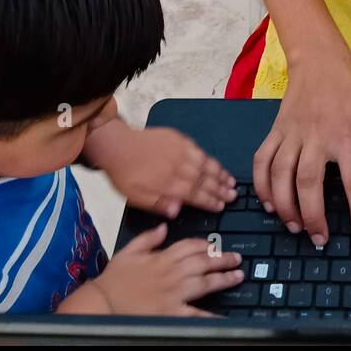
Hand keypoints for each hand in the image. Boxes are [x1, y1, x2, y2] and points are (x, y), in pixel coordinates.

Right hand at [59, 224, 243, 315]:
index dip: (206, 245)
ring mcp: (175, 293)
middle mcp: (172, 273)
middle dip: (223, 258)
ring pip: (206, 282)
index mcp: (162, 257)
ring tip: (238, 276)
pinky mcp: (173, 313)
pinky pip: (197, 314)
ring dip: (224, 278)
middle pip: (204, 262)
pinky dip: (212, 315)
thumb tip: (164, 227)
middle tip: (237, 258)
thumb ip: (148, 238)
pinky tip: (224, 315)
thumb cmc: (114, 280)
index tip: (216, 245)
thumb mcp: (129, 251)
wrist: (103, 304)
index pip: (191, 245)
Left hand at [83, 119, 235, 216]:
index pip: (194, 194)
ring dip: (220, 174)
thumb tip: (177, 210)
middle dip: (220, 189)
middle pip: (204, 179)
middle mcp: (177, 167)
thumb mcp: (134, 196)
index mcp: (167, 183)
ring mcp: (179, 151)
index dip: (210, 201)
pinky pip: (199, 150)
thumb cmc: (124, 173)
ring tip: (231, 182)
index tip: (221, 206)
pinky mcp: (178, 139)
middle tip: (233, 195)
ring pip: (205, 164)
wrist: (116, 144)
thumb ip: (158, 204)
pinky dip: (210, 159)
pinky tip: (217, 164)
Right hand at [253, 42, 350, 247]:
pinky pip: (262, 161)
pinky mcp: (275, 132)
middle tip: (320, 240)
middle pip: (309, 182)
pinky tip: (269, 204)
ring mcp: (291, 134)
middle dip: (313, 216)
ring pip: (281, 175)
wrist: (319, 61)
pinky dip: (261, 185)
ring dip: (285, 205)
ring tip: (295, 227)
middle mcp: (316, 137)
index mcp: (346, 135)